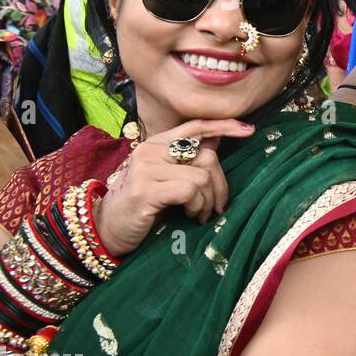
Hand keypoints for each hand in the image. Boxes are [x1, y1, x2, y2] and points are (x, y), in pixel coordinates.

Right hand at [95, 119, 254, 256]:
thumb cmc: (142, 204)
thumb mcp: (166, 177)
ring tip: (199, 214)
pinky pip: (190, 191)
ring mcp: (145, 169)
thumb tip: (219, 139)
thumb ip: (188, 160)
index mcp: (155, 144)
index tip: (248, 129)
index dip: (223, 126)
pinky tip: (189, 215)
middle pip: (207, 157)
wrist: (107, 229)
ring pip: (201, 177)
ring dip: (208, 201)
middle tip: (216, 206)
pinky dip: (197, 206)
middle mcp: (149, 151)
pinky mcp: (145, 190)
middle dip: (220, 185)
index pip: (194, 126)